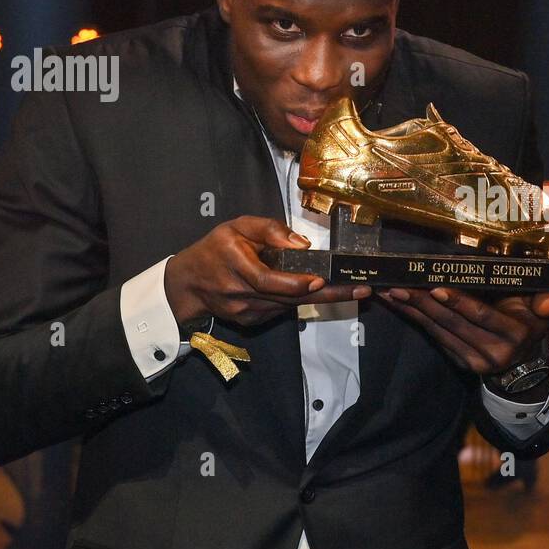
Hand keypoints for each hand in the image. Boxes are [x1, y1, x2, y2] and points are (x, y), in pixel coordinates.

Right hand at [164, 215, 367, 325]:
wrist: (187, 284)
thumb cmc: (214, 249)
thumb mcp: (237, 227)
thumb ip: (269, 230)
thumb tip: (302, 245)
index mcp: (236, 265)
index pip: (269, 281)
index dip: (296, 283)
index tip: (321, 279)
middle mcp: (241, 294)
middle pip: (290, 298)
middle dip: (329, 295)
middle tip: (361, 291)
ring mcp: (246, 312)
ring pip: (289, 305)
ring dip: (320, 298)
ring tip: (350, 289)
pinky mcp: (251, 322)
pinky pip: (281, 309)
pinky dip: (297, 299)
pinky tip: (312, 290)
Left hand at [376, 287, 548, 374]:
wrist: (524, 363)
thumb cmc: (529, 323)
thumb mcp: (541, 313)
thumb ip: (545, 304)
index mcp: (514, 334)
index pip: (482, 316)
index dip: (459, 302)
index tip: (435, 287)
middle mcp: (494, 351)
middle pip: (453, 323)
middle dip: (424, 304)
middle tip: (399, 285)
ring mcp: (474, 360)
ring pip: (439, 332)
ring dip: (413, 312)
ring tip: (391, 293)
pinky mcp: (461, 363)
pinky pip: (435, 339)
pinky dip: (416, 321)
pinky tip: (400, 306)